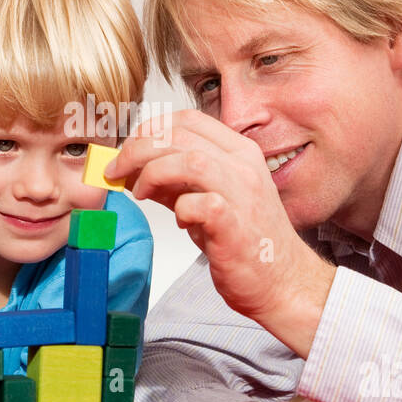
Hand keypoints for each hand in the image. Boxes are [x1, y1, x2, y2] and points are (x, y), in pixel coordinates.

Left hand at [109, 109, 333, 355]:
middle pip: (180, 135)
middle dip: (138, 149)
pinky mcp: (236, 225)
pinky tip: (179, 221)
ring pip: (189, 160)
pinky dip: (179, 208)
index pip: (187, 119)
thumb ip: (177, 182)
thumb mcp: (210, 200)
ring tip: (140, 192)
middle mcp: (243, 166)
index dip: (150, 129)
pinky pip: (200, 203)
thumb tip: (136, 170)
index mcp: (239, 152)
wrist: (283, 282)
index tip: (129, 149)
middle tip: (119, 171)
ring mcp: (243, 194)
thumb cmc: (248, 243)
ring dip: (152, 173)